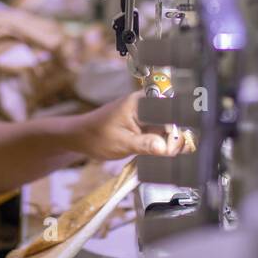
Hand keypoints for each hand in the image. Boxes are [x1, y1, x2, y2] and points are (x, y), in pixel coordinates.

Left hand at [70, 91, 186, 161]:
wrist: (82, 137)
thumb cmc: (96, 136)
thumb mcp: (121, 142)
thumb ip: (144, 144)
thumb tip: (165, 148)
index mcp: (140, 102)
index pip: (169, 110)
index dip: (175, 128)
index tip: (171, 146)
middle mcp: (147, 104)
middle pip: (173, 118)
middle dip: (175, 136)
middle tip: (169, 153)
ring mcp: (147, 114)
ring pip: (170, 126)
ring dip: (170, 141)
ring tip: (165, 155)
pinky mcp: (146, 124)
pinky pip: (162, 132)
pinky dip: (163, 143)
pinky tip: (161, 154)